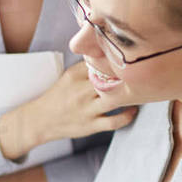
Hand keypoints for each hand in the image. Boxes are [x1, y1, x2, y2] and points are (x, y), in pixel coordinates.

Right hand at [0, 61, 136, 160]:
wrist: (41, 120)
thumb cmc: (58, 96)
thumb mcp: (68, 76)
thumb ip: (86, 66)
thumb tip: (108, 55)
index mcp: (75, 75)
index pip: (99, 63)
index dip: (115, 61)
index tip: (128, 58)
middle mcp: (81, 92)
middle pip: (109, 79)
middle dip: (125, 76)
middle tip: (141, 72)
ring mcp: (87, 110)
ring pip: (114, 99)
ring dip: (129, 95)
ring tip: (139, 90)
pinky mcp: (91, 126)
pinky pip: (114, 121)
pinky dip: (127, 116)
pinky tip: (133, 109)